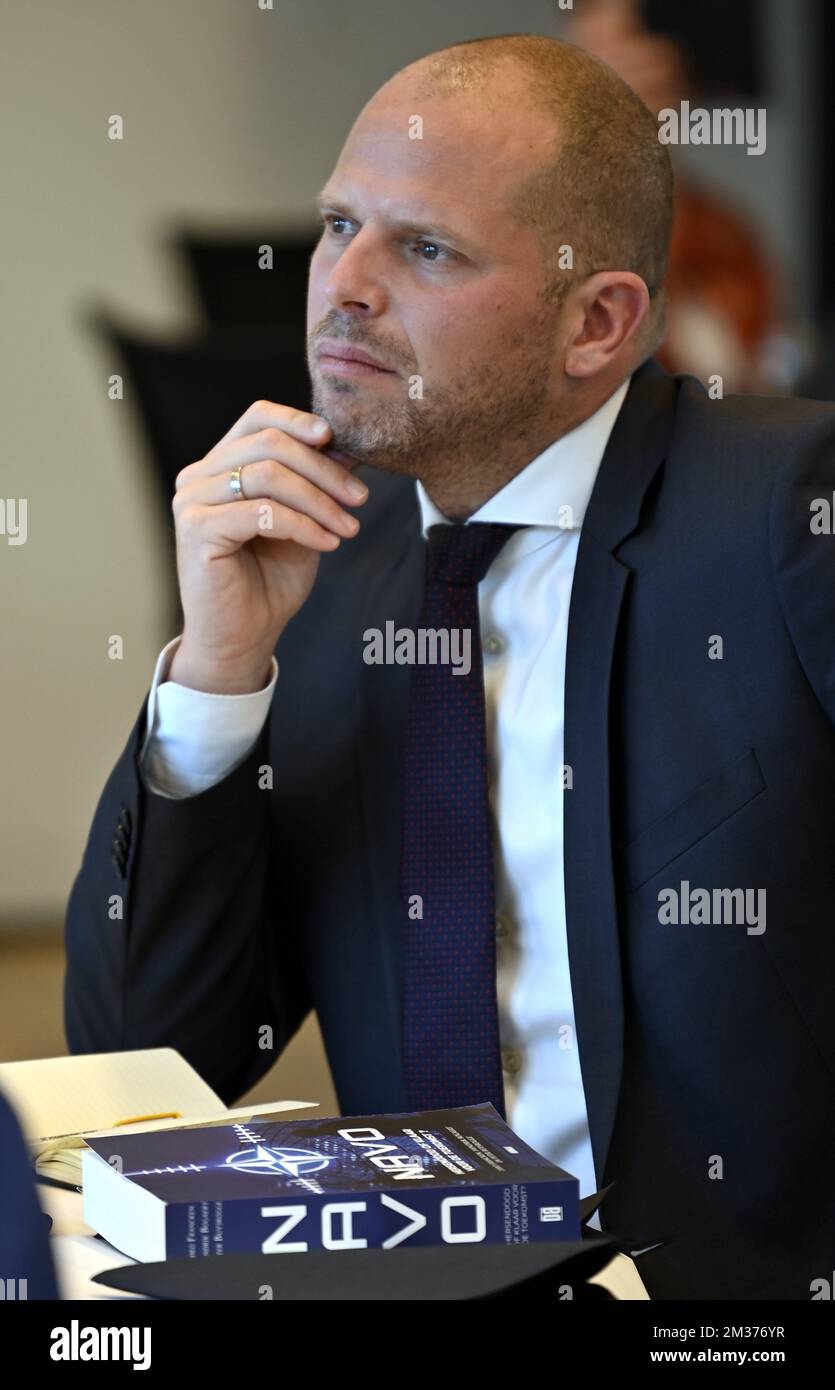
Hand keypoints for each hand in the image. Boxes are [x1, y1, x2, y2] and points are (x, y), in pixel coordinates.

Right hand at [167, 400, 367, 692]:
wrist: (243, 637)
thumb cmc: (270, 580)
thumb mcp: (304, 520)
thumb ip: (316, 482)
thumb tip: (349, 446)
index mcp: (219, 466)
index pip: (258, 418)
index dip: (300, 421)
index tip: (336, 441)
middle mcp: (198, 477)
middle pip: (269, 444)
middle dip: (324, 470)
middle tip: (359, 498)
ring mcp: (192, 501)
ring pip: (267, 475)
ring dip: (319, 500)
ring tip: (348, 527)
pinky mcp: (196, 531)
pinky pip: (261, 512)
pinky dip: (303, 526)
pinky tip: (327, 544)